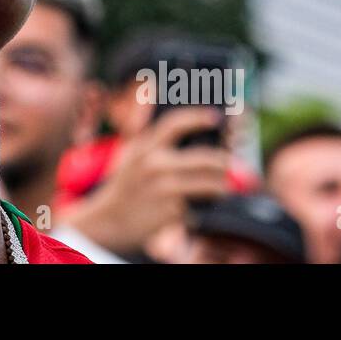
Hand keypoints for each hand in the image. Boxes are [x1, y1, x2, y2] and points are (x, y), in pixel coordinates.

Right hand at [58, 108, 229, 256]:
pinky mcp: (172, 212)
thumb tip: (198, 132)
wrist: (110, 221)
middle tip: (230, 163)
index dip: (197, 117)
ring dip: (221, 186)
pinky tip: (204, 205)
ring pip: (209, 185)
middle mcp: (155, 165)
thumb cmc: (129, 185)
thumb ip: (157, 142)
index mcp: (145, 147)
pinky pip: (201, 206)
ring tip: (224, 186)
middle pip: (204, 158)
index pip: (175, 124)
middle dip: (223, 161)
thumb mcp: (134, 157)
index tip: (215, 117)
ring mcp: (164, 189)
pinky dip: (206, 206)